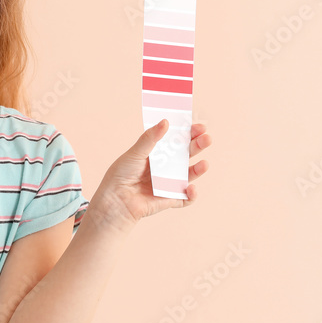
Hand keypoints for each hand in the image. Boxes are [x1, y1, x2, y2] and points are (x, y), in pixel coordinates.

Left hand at [92, 119, 211, 231]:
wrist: (115, 200)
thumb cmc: (121, 175)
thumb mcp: (135, 153)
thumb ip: (150, 139)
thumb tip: (165, 122)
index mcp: (157, 153)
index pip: (177, 140)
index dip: (189, 133)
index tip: (198, 126)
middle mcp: (166, 167)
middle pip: (186, 154)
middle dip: (198, 146)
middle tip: (206, 138)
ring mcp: (169, 182)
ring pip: (189, 175)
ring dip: (199, 169)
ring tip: (204, 164)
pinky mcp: (170, 199)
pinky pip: (186, 198)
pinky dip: (191, 195)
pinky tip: (191, 189)